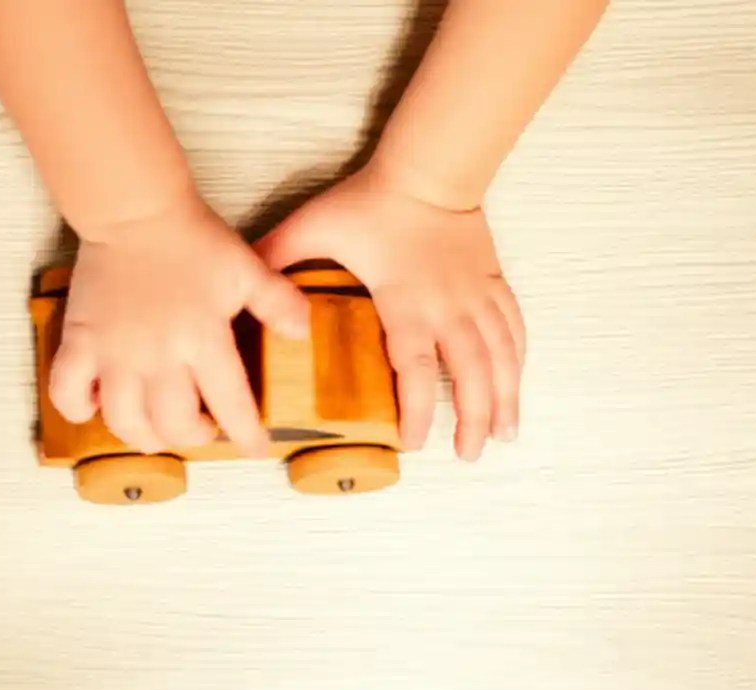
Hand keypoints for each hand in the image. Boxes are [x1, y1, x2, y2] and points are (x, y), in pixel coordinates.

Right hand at [52, 195, 309, 457]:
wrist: (136, 211)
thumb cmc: (193, 239)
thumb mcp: (247, 269)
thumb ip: (279, 302)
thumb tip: (302, 334)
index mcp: (202, 339)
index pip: (231, 406)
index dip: (246, 435)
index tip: (256, 450)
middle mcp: (156, 356)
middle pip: (174, 425)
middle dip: (195, 436)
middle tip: (203, 425)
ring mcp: (113, 353)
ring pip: (124, 422)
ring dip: (145, 435)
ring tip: (159, 424)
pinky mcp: (79, 342)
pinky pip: (67, 393)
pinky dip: (80, 409)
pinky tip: (99, 405)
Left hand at [253, 163, 525, 460]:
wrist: (428, 167)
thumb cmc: (373, 201)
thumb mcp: (315, 227)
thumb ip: (276, 259)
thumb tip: (238, 288)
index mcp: (406, 303)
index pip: (416, 369)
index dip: (418, 412)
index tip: (414, 443)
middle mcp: (448, 307)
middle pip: (471, 373)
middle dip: (473, 419)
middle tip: (467, 455)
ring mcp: (475, 295)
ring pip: (500, 355)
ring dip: (505, 397)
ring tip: (504, 434)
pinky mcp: (492, 281)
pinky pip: (513, 326)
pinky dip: (517, 358)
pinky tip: (515, 382)